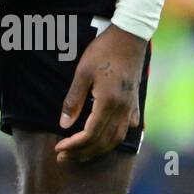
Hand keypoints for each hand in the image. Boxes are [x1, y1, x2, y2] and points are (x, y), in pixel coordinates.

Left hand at [55, 24, 145, 162]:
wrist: (130, 35)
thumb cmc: (103, 50)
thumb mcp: (82, 72)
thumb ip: (73, 100)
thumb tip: (64, 124)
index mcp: (108, 103)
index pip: (90, 135)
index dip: (73, 145)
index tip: (58, 148)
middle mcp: (122, 109)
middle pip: (103, 142)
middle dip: (82, 153)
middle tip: (63, 157)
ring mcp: (131, 107)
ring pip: (117, 139)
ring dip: (98, 150)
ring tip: (81, 154)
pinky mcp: (135, 102)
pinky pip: (128, 128)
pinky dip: (116, 138)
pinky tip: (107, 140)